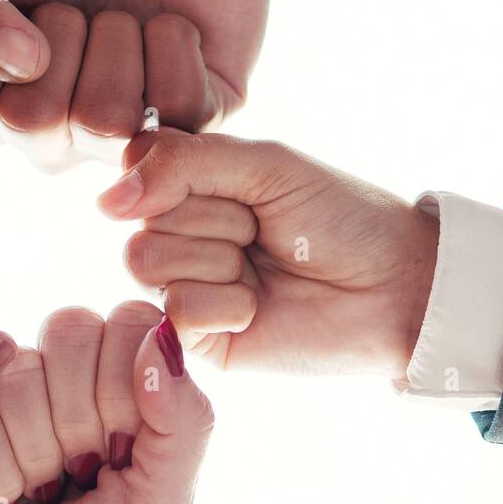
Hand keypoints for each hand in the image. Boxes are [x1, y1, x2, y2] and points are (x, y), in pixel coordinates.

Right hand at [0, 0, 263, 171]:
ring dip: (116, 39)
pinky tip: (167, 23)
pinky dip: (174, 41)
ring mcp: (119, 135)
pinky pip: (177, 107)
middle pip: (35, 121)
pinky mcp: (194, 120)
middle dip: (59, 35)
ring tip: (121, 14)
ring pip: (105, 120)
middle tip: (75, 5)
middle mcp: (49, 136)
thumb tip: (21, 64)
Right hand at [100, 132, 439, 377]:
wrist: (397, 287)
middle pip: (143, 223)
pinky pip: (175, 311)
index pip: (141, 171)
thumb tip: (105, 200)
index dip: (186, 178)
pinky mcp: (196, 340)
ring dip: (219, 262)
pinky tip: (259, 308)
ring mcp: (184, 288)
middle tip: (263, 233)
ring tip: (262, 269)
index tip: (241, 186)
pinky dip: (225, 305)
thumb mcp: (264, 165)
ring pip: (150, 264)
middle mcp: (179, 238)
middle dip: (214, 221)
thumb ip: (182, 163)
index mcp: (193, 189)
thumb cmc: (341, 218)